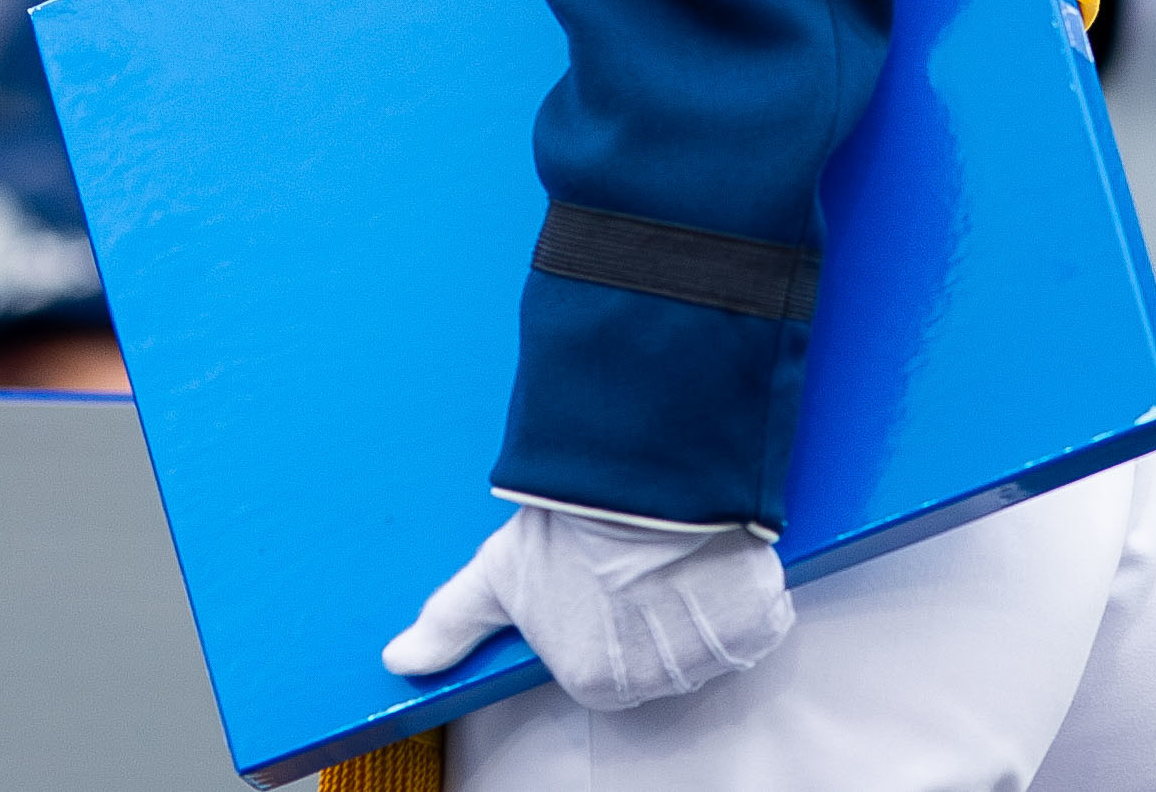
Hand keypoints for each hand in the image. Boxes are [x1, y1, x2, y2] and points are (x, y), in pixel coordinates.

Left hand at [382, 501, 790, 715]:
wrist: (638, 474)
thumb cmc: (566, 523)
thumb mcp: (496, 573)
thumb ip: (452, 625)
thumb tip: (398, 662)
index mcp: (594, 681)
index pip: (606, 664)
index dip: (604, 615)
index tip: (600, 579)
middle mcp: (654, 682)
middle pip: (661, 656)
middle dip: (653, 612)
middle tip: (637, 563)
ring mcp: (709, 655)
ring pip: (710, 640)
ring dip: (700, 601)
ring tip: (673, 556)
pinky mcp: (756, 623)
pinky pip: (757, 620)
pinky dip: (744, 592)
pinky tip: (714, 561)